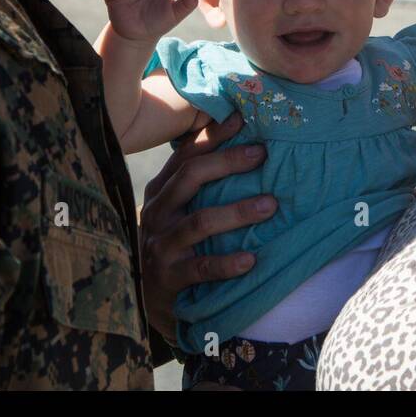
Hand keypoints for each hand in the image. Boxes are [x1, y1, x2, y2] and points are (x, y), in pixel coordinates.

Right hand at [138, 113, 276, 345]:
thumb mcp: (178, 207)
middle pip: (191, 177)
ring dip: (238, 212)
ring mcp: (161, 244)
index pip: (186, 154)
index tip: (244, 118)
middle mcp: (157, 211)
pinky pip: (200, 267)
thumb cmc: (173, 242)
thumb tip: (239, 133)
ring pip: (200, 222)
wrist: (145, 298)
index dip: (215, 135)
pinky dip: (227, 263)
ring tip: (271, 205)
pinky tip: (251, 260)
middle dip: (228, 162)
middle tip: (262, 154)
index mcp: (161, 190)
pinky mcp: (167, 277)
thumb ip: (200, 178)